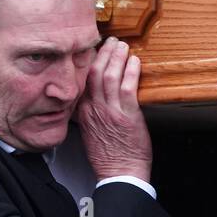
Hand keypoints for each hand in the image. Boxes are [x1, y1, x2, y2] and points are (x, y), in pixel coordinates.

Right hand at [76, 37, 151, 179]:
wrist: (119, 174)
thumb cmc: (108, 157)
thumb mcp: (90, 133)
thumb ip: (88, 114)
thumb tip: (89, 100)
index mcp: (84, 112)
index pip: (82, 80)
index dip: (88, 61)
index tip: (93, 49)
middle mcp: (94, 109)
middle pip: (94, 73)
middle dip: (103, 53)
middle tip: (110, 41)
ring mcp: (110, 112)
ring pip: (110, 77)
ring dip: (117, 58)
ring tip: (123, 46)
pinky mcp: (128, 116)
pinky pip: (128, 88)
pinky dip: (131, 72)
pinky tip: (135, 62)